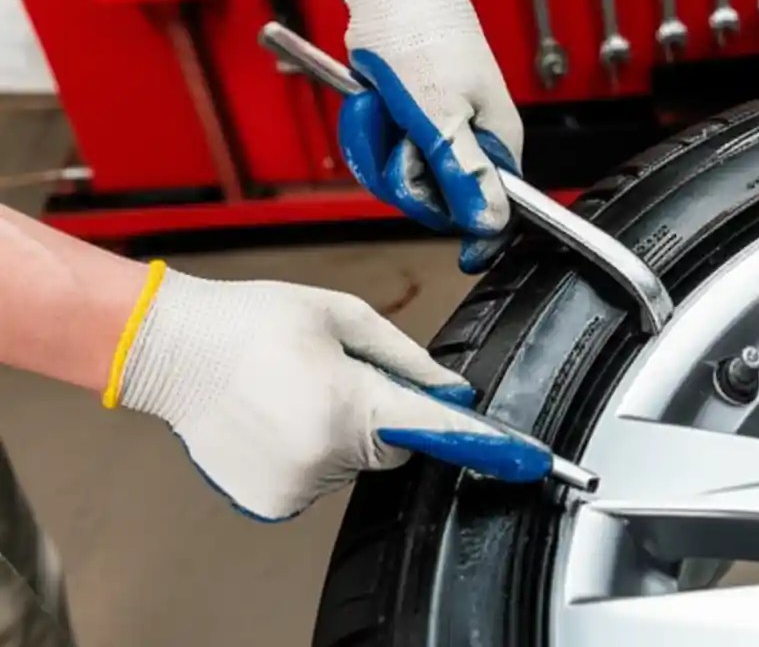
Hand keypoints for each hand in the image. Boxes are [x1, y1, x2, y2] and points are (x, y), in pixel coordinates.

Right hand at [110, 264, 534, 520]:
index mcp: (349, 402)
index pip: (434, 428)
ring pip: (351, 463)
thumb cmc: (250, 322)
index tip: (526, 459)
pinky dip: (306, 456)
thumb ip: (402, 355)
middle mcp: (326, 452)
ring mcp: (296, 483)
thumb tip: (445, 383)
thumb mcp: (339, 317)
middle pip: (390, 445)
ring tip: (292, 394)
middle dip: (376, 415)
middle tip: (334, 379)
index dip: (482, 442)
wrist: (172, 348)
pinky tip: (275, 420)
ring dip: (337, 434)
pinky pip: (315, 480)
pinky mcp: (272, 501)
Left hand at [328, 0, 522, 273]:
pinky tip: (372, 102)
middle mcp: (470, 144)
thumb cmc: (426, 37)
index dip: (476, 231)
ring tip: (383, 106)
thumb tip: (490, 222)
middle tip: (400, 137)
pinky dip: (368, 131)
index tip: (465, 257)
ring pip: (400, 179)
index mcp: (497, 145)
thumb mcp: (444, 116)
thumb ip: (466, 174)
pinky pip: (381, 153)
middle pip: (435, 200)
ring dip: (379, 146)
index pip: (495, 210)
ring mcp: (435, 135)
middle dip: (404, 174)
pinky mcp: (406, 125)